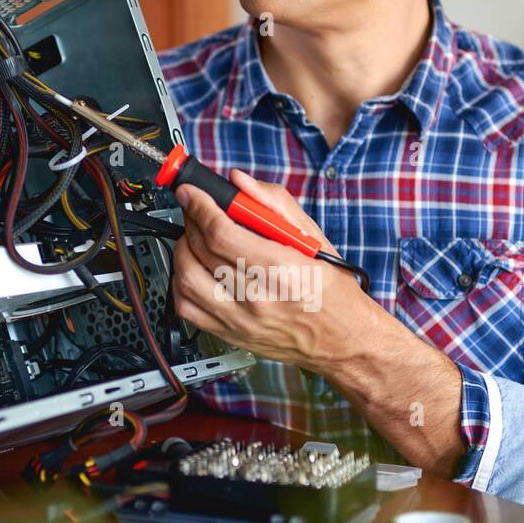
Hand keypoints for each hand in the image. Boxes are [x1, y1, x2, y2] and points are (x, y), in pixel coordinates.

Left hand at [171, 167, 374, 368]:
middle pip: (201, 251)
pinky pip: (187, 309)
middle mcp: (259, 299)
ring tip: (195, 240)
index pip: (223, 233)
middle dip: (191, 221)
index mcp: (283, 271)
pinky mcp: (231, 335)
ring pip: (186, 280)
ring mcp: (242, 321)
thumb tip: (240, 182)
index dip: (200, 207)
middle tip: (197, 211)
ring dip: (183, 251)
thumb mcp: (314, 239)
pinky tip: (195, 270)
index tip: (192, 194)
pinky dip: (181, 284)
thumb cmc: (332, 291)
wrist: (342, 340)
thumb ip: (274, 204)